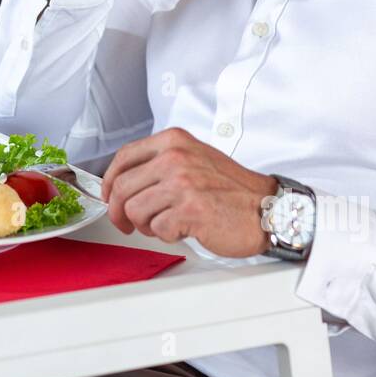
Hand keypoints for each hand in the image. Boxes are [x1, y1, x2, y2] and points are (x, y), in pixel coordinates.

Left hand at [99, 127, 277, 257]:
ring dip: (146, 225)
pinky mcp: (189, 209)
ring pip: (134, 211)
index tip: (109, 196)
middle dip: (119, 212)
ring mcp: (182, 182)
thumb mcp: (193, 158)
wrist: (267, 209)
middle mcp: (175, 157)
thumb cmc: (231, 189)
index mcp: (173, 141)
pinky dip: (167, 235)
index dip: (109, 182)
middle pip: (121, 188)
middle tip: (127, 224)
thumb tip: (122, 182)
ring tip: (167, 224)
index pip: (123, 157)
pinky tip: (184, 229)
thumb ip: (159, 163)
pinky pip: (157, 229)